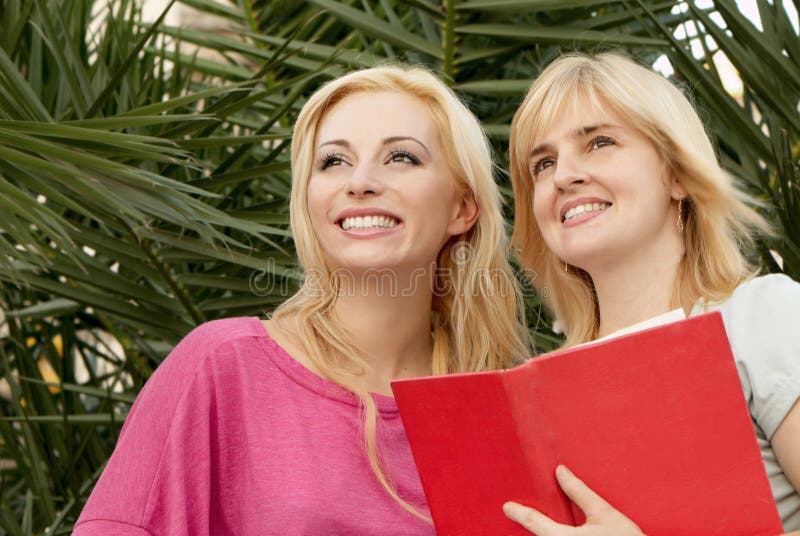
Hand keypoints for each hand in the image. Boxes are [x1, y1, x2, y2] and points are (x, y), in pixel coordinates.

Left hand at [503, 465, 643, 535]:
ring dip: (545, 531)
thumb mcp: (605, 514)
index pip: (535, 523)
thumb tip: (560, 471)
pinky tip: (559, 529)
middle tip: (519, 511)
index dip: (519, 513)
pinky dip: (555, 535)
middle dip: (532, 523)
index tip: (507, 506)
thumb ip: (580, 492)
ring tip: (540, 518)